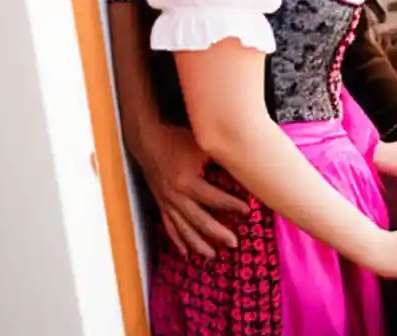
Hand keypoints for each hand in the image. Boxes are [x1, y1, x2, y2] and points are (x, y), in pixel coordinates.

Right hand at [135, 124, 248, 257]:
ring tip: (212, 256)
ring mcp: (167, 202)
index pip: (214, 199)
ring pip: (183, 229)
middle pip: (200, 221)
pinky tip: (185, 253)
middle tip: (234, 243)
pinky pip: (169, 227)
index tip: (248, 211)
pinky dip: (177, 241)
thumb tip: (244, 166)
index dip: (232, 205)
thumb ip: (220, 159)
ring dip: (198, 244)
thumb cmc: (177, 139)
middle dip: (218, 234)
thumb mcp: (201, 146)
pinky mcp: (161, 204)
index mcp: (187, 182)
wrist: (148, 139)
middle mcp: (175, 196)